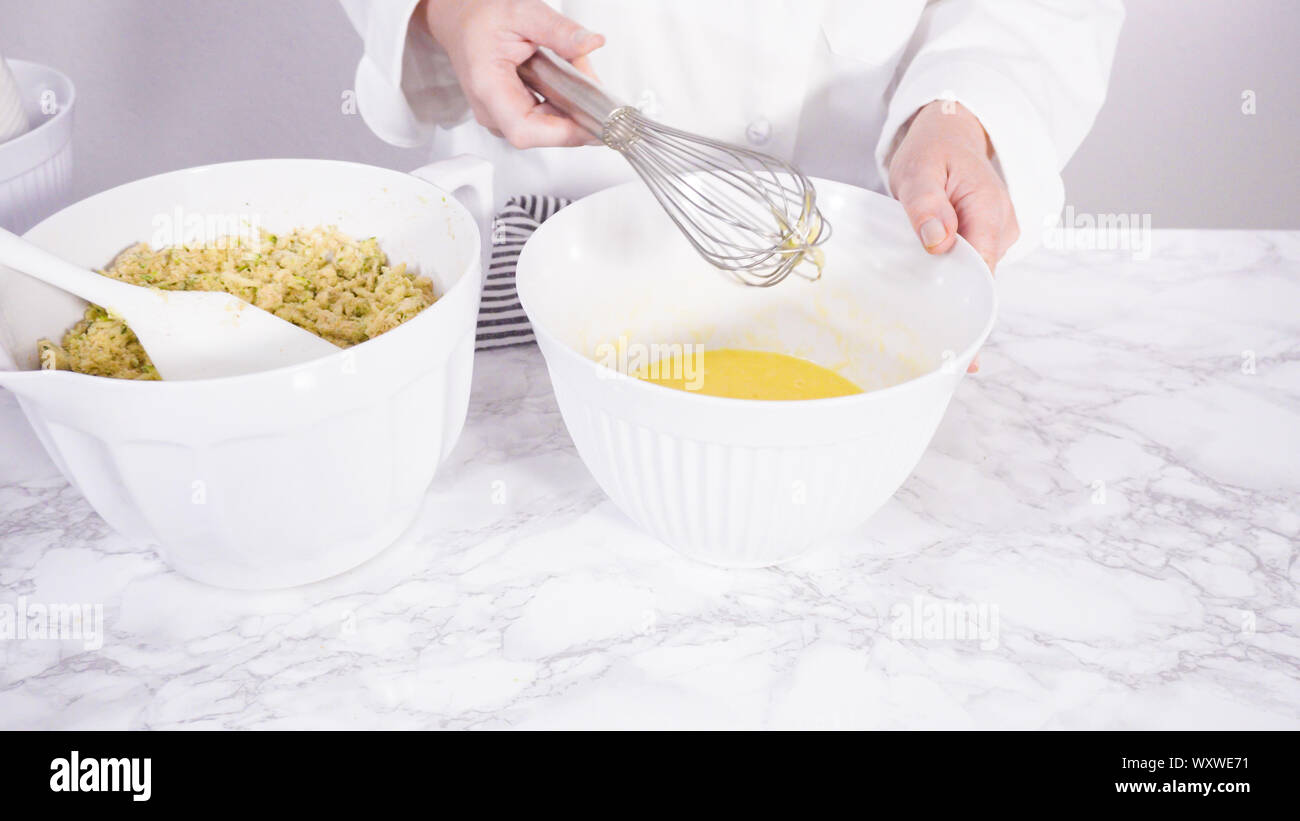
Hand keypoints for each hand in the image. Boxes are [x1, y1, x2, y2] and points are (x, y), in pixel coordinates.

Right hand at [421, 0, 603, 147]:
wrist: (461, 20)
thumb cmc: (481, 18)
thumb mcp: (523, 12)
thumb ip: (558, 29)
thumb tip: (590, 42)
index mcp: (488, 87)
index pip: (524, 130)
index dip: (562, 133)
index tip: (591, 122)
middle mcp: (491, 111)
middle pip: (541, 133)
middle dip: (574, 111)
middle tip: (587, 77)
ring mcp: (499, 118)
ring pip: (547, 130)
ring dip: (570, 107)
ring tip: (570, 70)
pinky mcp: (510, 116)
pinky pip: (544, 122)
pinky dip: (561, 105)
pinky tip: (561, 81)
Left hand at [888, 101, 1017, 372]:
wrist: (948, 131)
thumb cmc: (933, 149)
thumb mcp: (920, 170)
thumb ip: (926, 204)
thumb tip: (938, 241)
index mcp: (991, 214)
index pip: (983, 272)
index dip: (972, 309)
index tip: (958, 343)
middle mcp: (1000, 230)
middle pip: (981, 284)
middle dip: (965, 319)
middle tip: (945, 363)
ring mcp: (993, 238)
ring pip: (973, 280)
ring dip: (954, 305)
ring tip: (934, 348)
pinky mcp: (979, 242)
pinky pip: (966, 271)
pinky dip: (951, 290)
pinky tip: (934, 317)